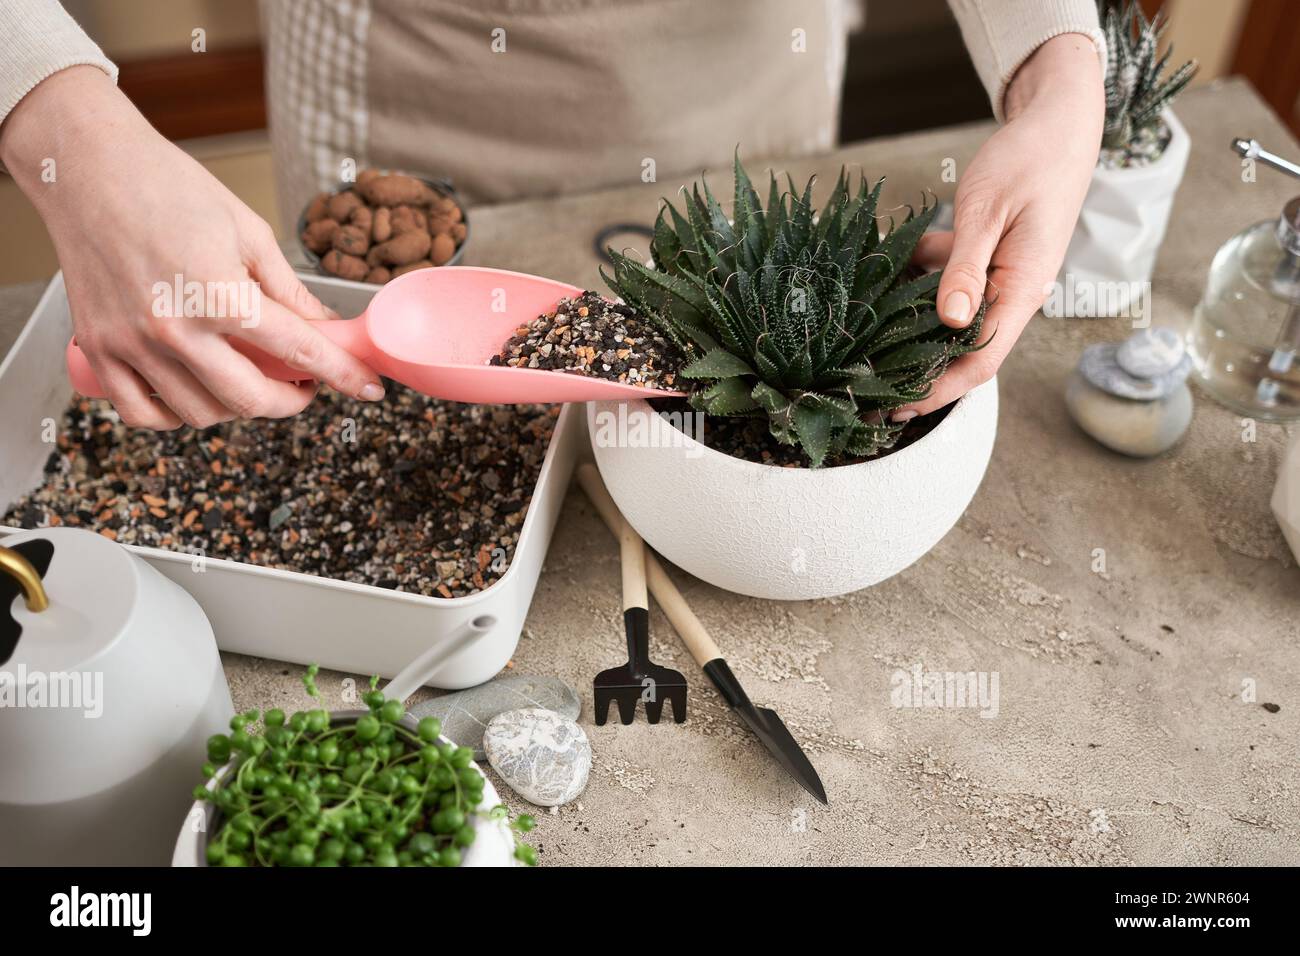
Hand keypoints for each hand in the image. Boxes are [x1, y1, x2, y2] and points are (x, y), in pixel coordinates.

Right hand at [0, 67, 384, 428]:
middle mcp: (173, 328)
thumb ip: (289, 289)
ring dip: (238, 408)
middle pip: (251, 399)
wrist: (86, 166)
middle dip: (292, 401)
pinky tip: (196, 396)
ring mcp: (131, 344)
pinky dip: (174, 417)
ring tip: (252, 381)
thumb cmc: (167, 186)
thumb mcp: (248, 231)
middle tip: (305, 385)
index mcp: (220, 294)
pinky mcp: (97, 348)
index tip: (368, 388)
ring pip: (200, 413)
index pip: (300, 352)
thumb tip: (325, 327)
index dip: (343, 374)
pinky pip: (141, 413)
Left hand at [897, 34, 1103, 419]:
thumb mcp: (987, 210)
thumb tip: (948, 321)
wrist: (1058, 124)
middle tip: (866, 385)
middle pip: (964, 348)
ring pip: (952, 316)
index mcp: (1022, 289)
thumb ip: (965, 267)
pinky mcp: (990, 260)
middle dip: (919, 368)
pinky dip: (920, 278)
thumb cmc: (1027, 160)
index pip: (981, 360)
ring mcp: (1002, 277)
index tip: (897, 404)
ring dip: (912, 322)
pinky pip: (951, 282)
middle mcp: (1014, 292)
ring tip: (862, 335)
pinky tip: (888, 267)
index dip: (939, 389)